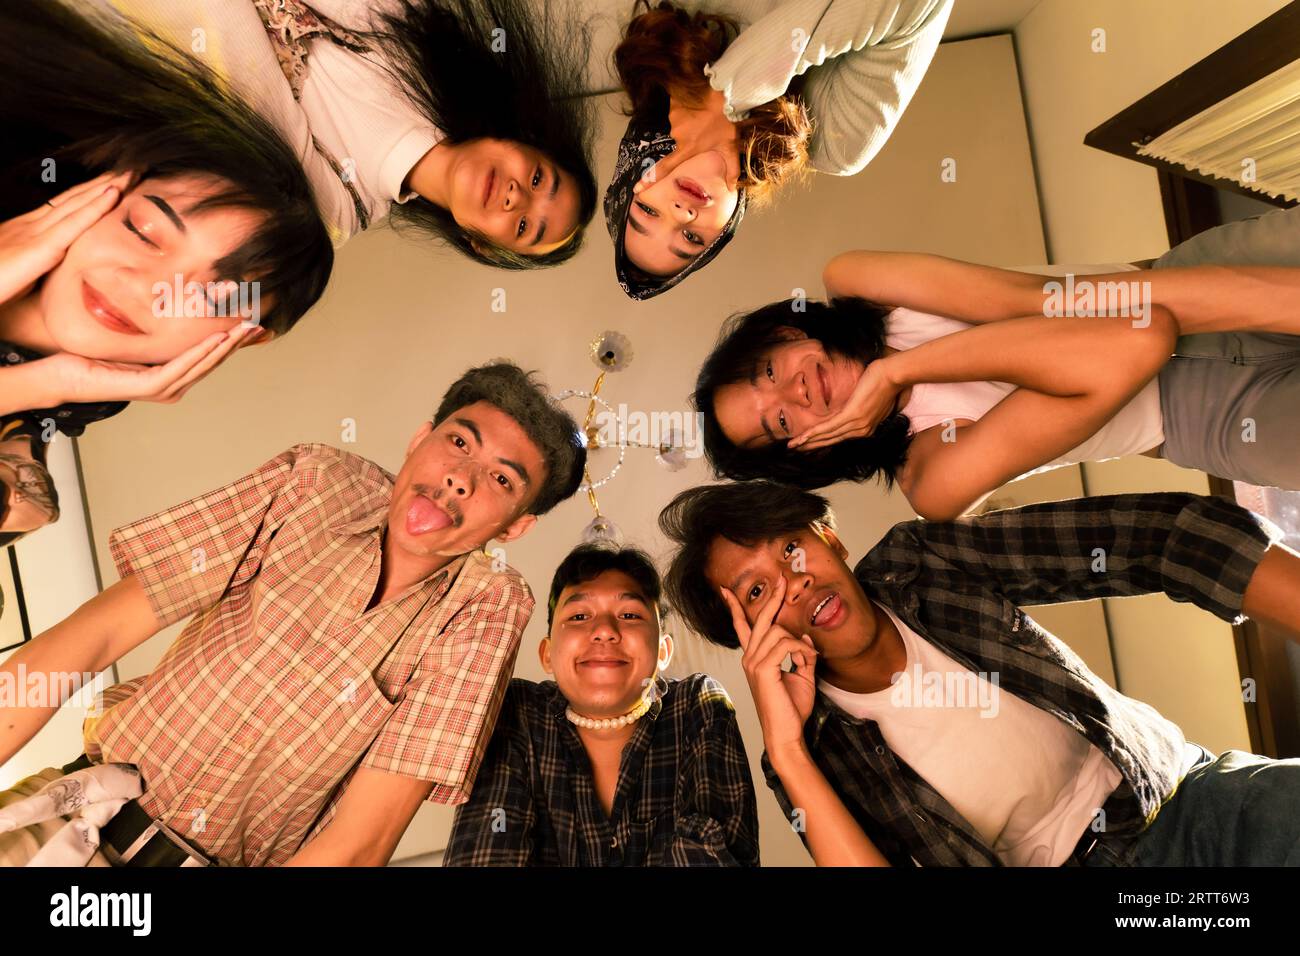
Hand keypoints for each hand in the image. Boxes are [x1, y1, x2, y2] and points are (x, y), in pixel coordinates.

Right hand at [0, 171, 131, 305]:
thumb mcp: (13, 276)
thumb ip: (33, 269)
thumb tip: (51, 271)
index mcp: (25, 233)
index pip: (65, 209)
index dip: (91, 194)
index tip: (117, 183)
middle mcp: (29, 227)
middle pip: (74, 200)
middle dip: (104, 183)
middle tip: (133, 169)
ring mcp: (32, 234)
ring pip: (78, 204)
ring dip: (107, 186)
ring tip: (133, 172)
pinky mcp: (37, 249)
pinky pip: (72, 224)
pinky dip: (95, 207)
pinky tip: (114, 194)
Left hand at [43, 325, 262, 404]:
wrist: (61, 376)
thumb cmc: (89, 360)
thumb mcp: (128, 342)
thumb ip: (150, 333)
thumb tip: (163, 308)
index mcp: (170, 376)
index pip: (208, 356)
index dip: (231, 341)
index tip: (252, 324)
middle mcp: (171, 386)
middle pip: (213, 361)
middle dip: (238, 343)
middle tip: (261, 326)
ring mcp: (162, 388)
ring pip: (203, 364)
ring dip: (227, 346)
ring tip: (246, 329)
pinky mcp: (149, 387)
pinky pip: (181, 367)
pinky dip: (201, 353)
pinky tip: (216, 339)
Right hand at [633, 87, 739, 194]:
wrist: (724, 92)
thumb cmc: (727, 121)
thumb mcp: (730, 146)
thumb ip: (731, 169)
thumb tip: (731, 188)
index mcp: (687, 148)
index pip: (665, 168)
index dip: (650, 179)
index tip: (637, 188)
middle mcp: (676, 135)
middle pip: (679, 141)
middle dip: (690, 137)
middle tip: (705, 129)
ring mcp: (673, 118)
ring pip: (678, 124)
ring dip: (689, 122)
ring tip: (704, 115)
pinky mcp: (673, 103)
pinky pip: (677, 109)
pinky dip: (686, 109)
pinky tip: (699, 105)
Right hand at [720, 575, 817, 756]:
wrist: (786, 734)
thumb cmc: (791, 709)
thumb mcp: (802, 677)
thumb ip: (801, 655)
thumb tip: (804, 635)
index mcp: (755, 659)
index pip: (741, 628)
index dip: (734, 607)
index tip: (726, 590)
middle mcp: (750, 658)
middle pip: (759, 619)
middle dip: (772, 599)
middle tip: (781, 580)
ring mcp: (754, 663)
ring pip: (777, 631)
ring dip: (798, 641)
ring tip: (809, 657)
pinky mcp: (763, 669)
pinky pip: (785, 644)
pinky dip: (801, 649)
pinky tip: (808, 659)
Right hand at [788, 358, 901, 451]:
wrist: (894, 375)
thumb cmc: (884, 382)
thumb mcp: (870, 399)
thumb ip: (858, 407)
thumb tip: (848, 405)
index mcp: (866, 428)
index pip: (839, 436)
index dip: (822, 441)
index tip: (808, 443)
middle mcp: (861, 430)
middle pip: (831, 439)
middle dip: (811, 445)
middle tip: (795, 448)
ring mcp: (858, 424)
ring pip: (828, 435)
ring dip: (808, 441)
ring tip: (794, 444)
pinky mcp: (853, 415)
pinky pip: (829, 427)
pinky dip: (814, 432)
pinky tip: (803, 436)